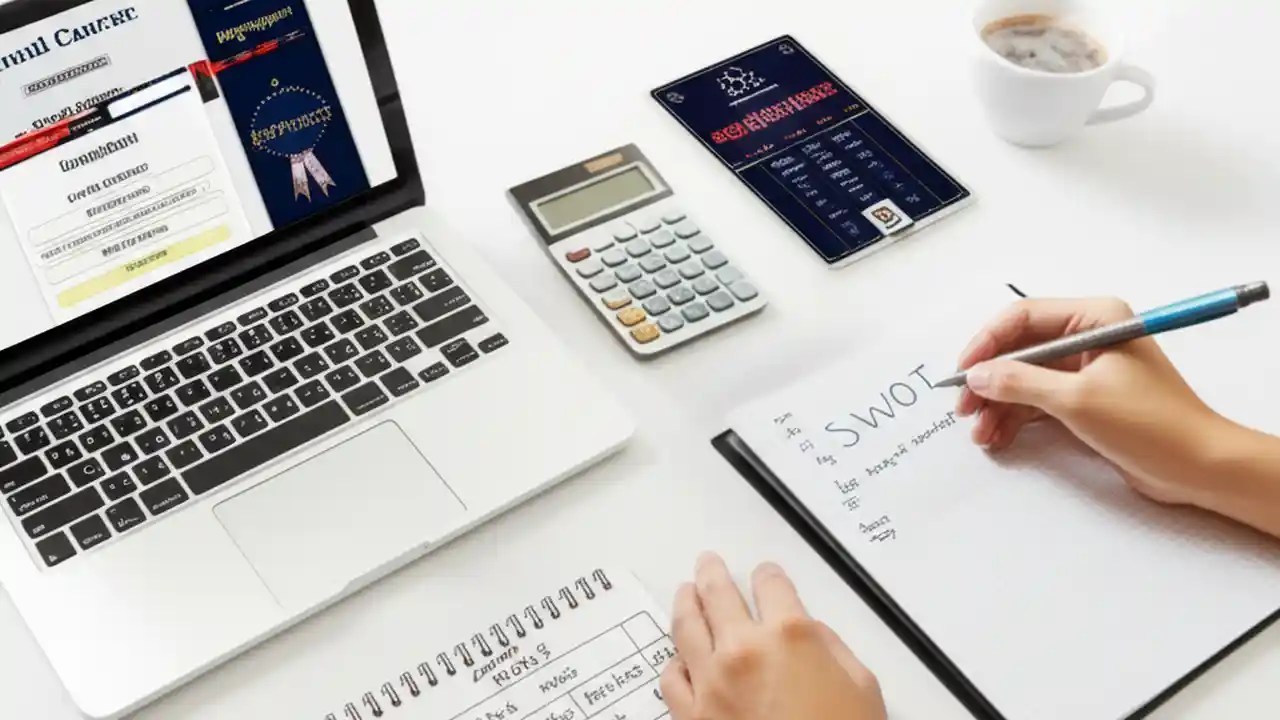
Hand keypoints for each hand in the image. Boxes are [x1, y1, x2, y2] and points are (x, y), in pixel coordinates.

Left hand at [661, 553, 885, 719]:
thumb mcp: (862, 687)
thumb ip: (831, 648)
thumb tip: (808, 632)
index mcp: (791, 635)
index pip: (771, 585)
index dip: (768, 576)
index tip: (765, 574)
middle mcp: (743, 648)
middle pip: (718, 594)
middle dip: (712, 573)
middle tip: (707, 563)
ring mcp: (711, 681)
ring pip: (686, 627)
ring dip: (685, 603)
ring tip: (685, 592)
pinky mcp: (691, 715)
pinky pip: (672, 677)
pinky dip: (675, 662)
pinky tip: (679, 657)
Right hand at [954, 297, 1227, 503]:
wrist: (1199, 467)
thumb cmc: (1151, 424)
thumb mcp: (1077, 399)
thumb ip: (1020, 382)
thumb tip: (976, 375)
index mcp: (1095, 319)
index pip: (1023, 318)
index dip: (987, 343)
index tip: (963, 372)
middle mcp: (1090, 337)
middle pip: (1020, 350)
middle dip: (990, 381)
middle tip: (965, 409)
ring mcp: (1087, 369)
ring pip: (1025, 379)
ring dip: (999, 406)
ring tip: (981, 435)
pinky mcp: (1086, 399)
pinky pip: (1038, 402)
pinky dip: (1016, 419)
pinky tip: (999, 439)